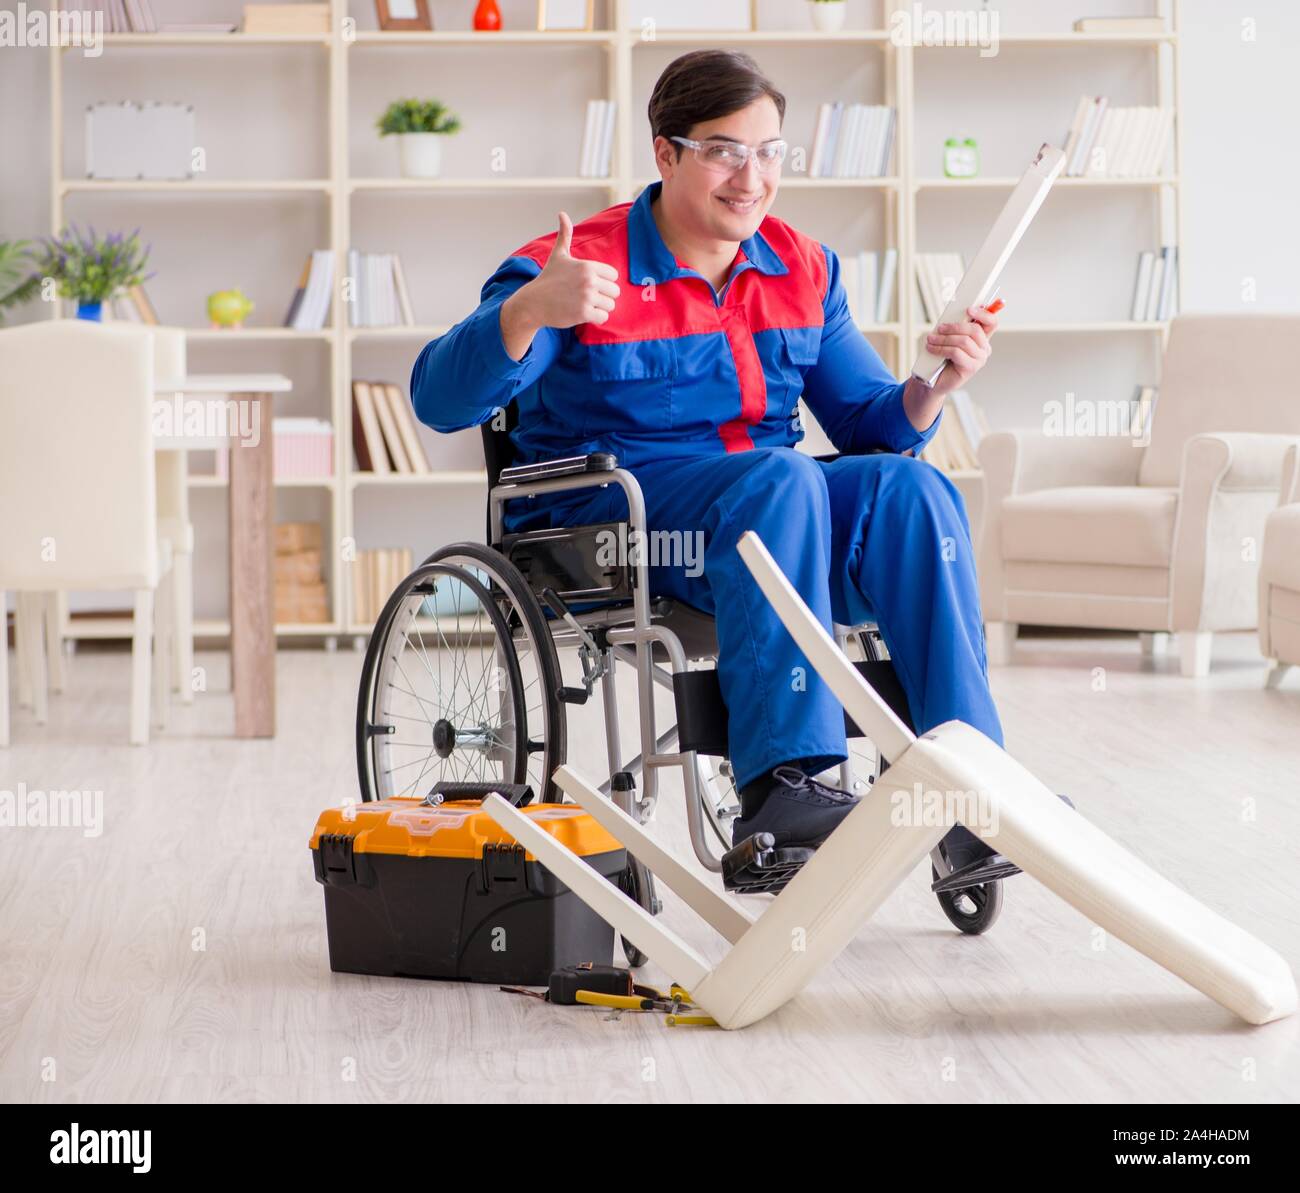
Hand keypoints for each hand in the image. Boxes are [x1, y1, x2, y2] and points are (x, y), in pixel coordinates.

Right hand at [510, 211, 620, 329]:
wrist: (533, 303)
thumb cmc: (548, 279)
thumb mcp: (558, 255)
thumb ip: (565, 235)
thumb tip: (562, 214)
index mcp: (587, 266)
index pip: (613, 275)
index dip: (604, 281)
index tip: (590, 284)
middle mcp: (589, 280)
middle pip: (615, 291)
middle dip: (604, 296)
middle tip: (588, 297)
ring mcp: (586, 297)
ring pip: (610, 305)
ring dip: (600, 308)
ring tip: (585, 305)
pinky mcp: (583, 313)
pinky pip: (603, 318)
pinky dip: (596, 318)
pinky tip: (584, 314)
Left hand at [924, 302, 999, 396]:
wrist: (934, 381)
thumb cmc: (942, 358)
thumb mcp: (949, 338)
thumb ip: (955, 327)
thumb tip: (951, 314)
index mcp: (982, 338)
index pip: (991, 322)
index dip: (984, 313)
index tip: (969, 309)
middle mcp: (984, 348)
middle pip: (975, 330)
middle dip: (955, 327)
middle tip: (939, 328)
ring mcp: (979, 359)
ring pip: (964, 341)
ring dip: (944, 338)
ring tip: (930, 339)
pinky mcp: (971, 368)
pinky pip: (956, 352)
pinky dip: (941, 348)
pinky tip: (931, 348)